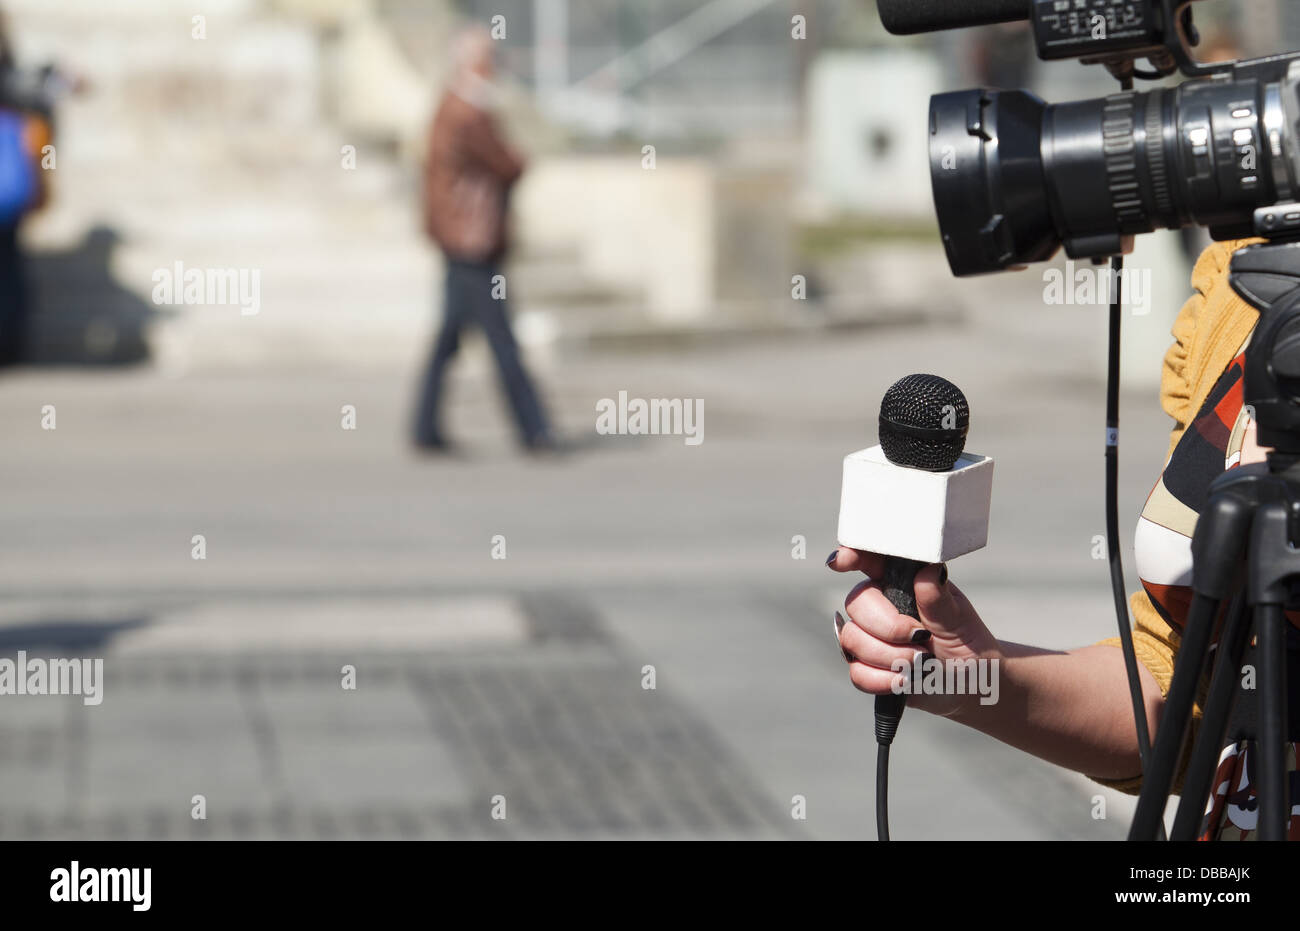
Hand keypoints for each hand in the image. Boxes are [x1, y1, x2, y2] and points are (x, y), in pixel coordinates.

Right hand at [828, 547, 999, 716]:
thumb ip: (939, 599)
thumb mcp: (959, 621)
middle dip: (888, 627)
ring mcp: (868, 636)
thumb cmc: (967, 644)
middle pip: (855, 604)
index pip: (869, 560)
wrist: (970, 685)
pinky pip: (856, 672)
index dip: (850, 556)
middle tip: (921, 640)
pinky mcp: (865, 666)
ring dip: (890, 657)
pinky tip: (906, 680)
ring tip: (921, 663)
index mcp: (900, 582)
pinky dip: (883, 680)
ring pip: (852, 639)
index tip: (840, 563)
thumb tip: (929, 571)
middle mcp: (879, 605)